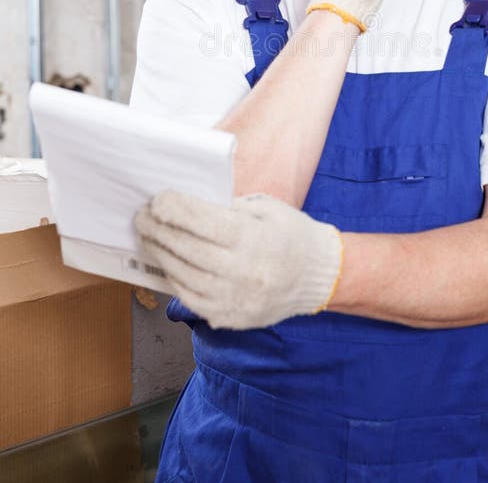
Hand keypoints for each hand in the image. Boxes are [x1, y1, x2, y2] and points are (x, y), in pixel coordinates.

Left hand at [135, 191, 342, 329]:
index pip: (204, 222)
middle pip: (187, 248)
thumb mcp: (266, 208)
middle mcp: (242, 272)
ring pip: (183, 275)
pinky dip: (174, 278)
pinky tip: (168, 262)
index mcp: (254, 239)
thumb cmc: (291, 235)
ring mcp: (234, 299)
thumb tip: (187, 204)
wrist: (317, 277)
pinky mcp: (228, 318)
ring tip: (149, 237)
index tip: (158, 199)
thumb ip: (228, 207)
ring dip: (161, 253)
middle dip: (160, 229)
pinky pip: (190, 297)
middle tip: (142, 216)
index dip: (176, 209)